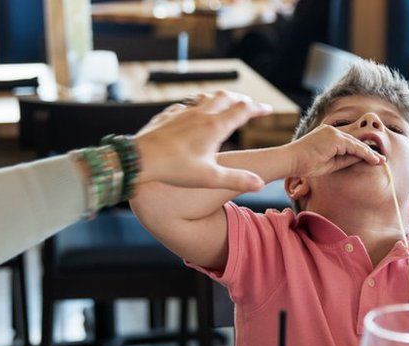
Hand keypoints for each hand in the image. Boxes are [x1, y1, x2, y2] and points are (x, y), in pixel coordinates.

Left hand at [134, 91, 272, 192]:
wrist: (139, 159)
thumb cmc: (174, 169)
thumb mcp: (209, 178)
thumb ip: (236, 179)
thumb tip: (259, 183)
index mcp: (214, 127)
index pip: (243, 110)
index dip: (258, 109)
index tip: (268, 109)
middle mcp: (200, 114)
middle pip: (226, 97)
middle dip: (240, 100)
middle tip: (248, 105)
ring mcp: (182, 113)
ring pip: (206, 97)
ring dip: (219, 98)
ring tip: (224, 103)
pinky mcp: (168, 116)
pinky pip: (185, 105)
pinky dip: (195, 106)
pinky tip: (192, 113)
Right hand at [281, 124, 383, 177]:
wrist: (290, 161)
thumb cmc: (304, 164)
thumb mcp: (329, 163)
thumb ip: (345, 159)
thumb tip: (361, 159)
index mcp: (328, 135)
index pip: (348, 143)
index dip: (361, 151)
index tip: (372, 159)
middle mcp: (331, 130)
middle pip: (354, 141)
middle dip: (369, 151)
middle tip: (381, 159)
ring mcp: (333, 132)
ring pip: (356, 143)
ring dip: (369, 152)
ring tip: (380, 160)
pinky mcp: (334, 138)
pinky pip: (353, 146)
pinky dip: (364, 153)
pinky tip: (373, 159)